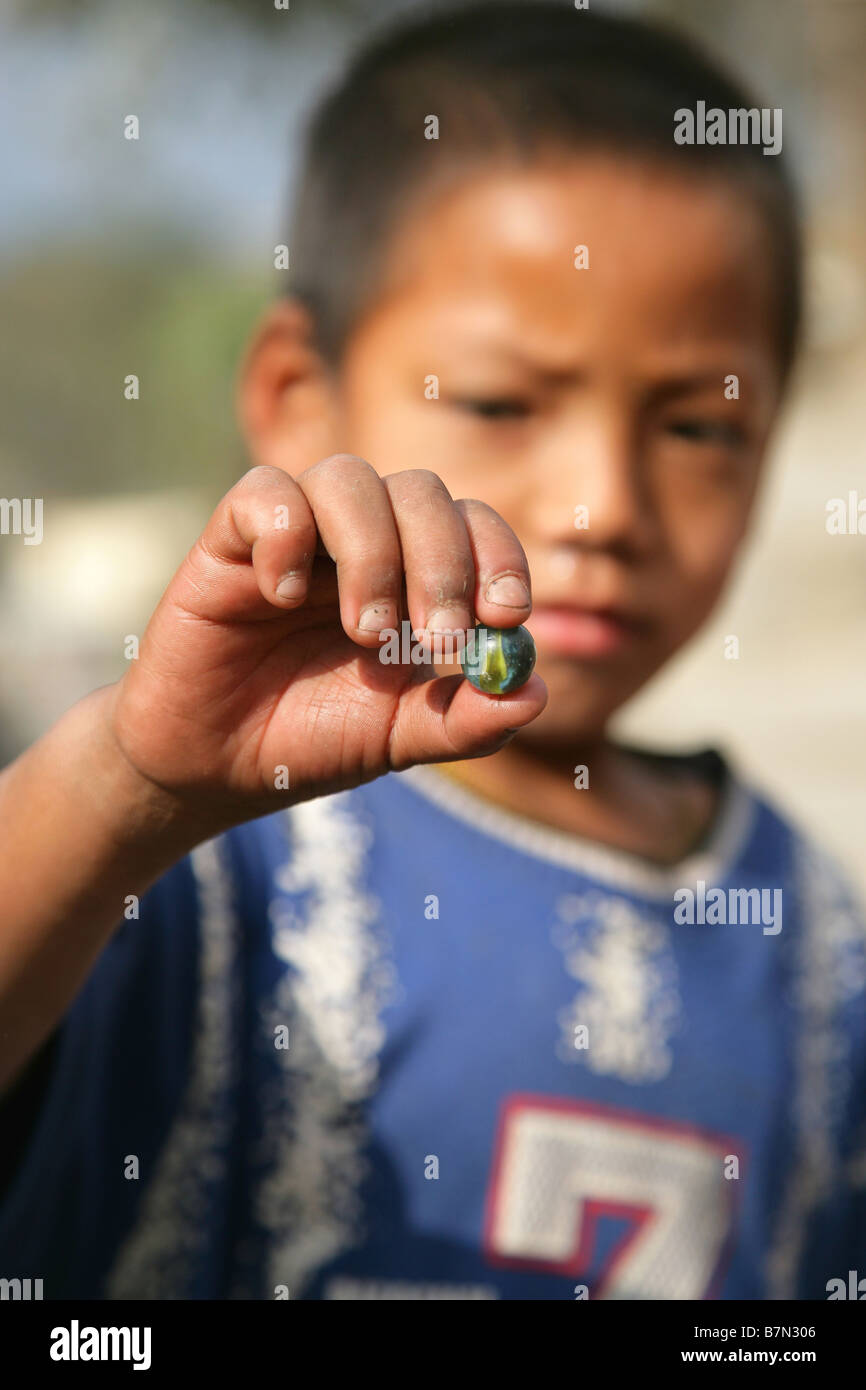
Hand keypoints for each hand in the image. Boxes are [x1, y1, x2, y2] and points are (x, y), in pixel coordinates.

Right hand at [109, 455, 546, 828]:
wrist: (213, 767)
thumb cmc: (311, 740)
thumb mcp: (400, 739)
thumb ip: (466, 721)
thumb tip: (533, 694)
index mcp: (414, 574)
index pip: (474, 525)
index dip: (499, 557)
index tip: (507, 615)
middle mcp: (362, 539)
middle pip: (421, 491)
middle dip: (444, 562)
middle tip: (437, 636)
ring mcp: (298, 533)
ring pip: (348, 477)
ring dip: (372, 551)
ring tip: (365, 632)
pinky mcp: (231, 538)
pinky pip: (265, 490)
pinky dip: (285, 532)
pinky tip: (283, 597)